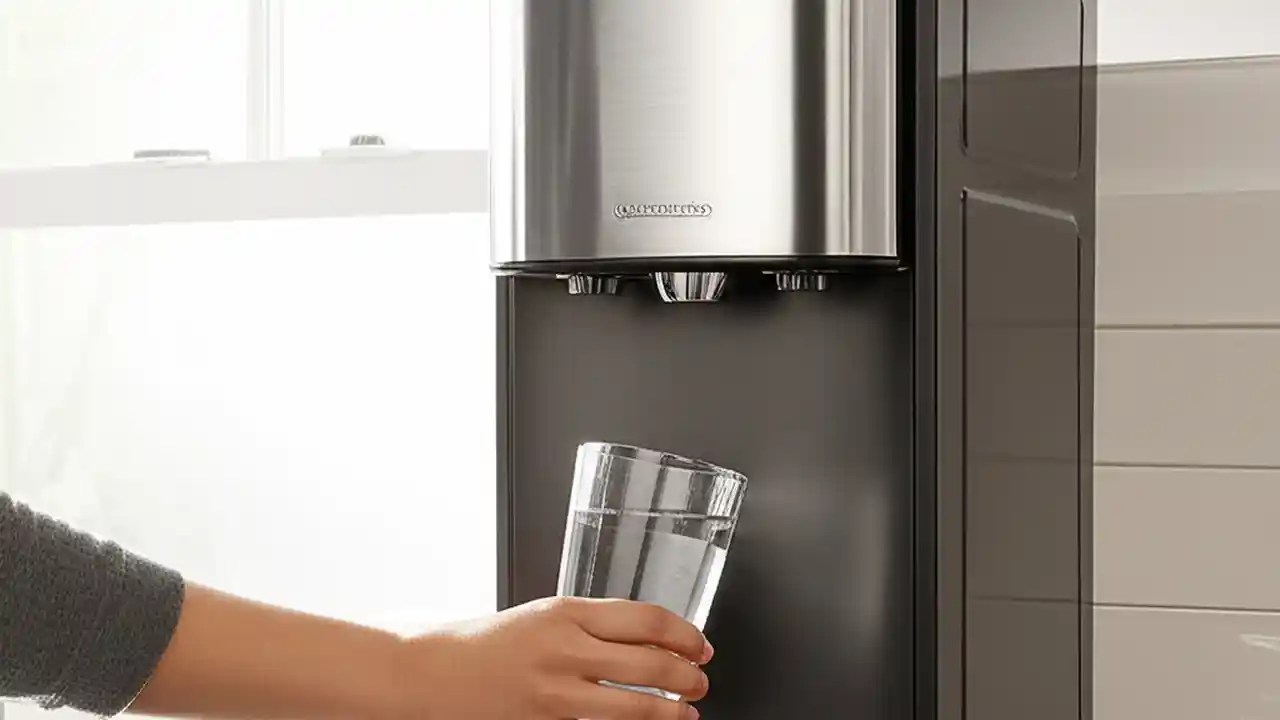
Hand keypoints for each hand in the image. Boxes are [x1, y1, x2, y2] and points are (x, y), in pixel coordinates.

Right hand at [398, 597, 711, 719]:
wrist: (428, 676)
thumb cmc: (483, 645)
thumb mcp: (541, 617)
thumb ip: (590, 626)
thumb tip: (649, 640)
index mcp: (565, 613)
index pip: (647, 620)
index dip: (686, 635)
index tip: (700, 645)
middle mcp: (564, 651)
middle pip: (652, 663)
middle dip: (688, 677)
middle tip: (700, 681)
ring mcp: (555, 696)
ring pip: (637, 706)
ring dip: (672, 711)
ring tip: (685, 711)